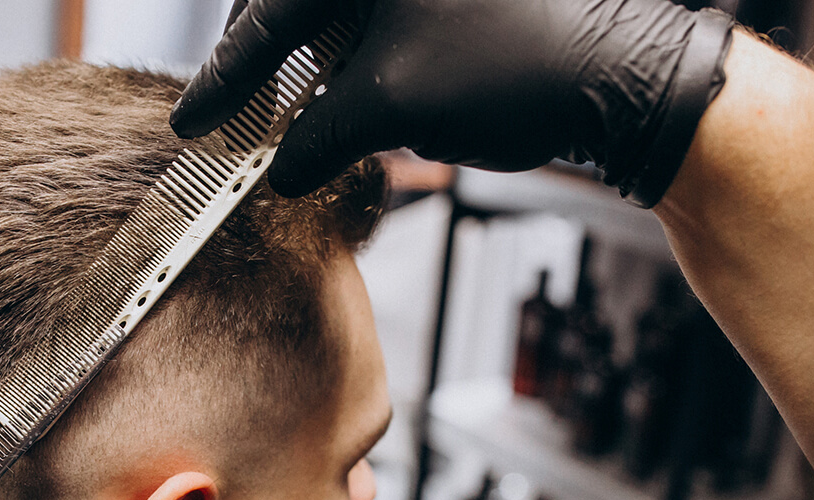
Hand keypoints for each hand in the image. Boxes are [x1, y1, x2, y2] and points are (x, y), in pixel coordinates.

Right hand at [171, 0, 732, 206]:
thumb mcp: (391, 107)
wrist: (622, 79)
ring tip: (280, 124)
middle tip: (232, 118)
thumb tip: (279, 169)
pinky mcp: (447, 5)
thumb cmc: (512, 70)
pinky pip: (374, 30)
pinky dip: (348, 70)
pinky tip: (336, 109)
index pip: (270, 16)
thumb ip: (315, 137)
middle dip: (260, 64)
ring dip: (304, 73)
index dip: (224, 78)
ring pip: (334, 22)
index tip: (192, 120)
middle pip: (294, 8)